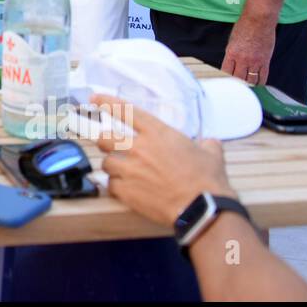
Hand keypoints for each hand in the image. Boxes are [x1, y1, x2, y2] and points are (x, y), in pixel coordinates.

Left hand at [94, 94, 237, 227]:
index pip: (126, 111)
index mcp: (157, 133)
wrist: (202, 208)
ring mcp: (130, 170)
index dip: (107, 102)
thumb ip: (205, 143)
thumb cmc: (207, 180)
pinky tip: (127, 190)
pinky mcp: (126, 192)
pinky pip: (110, 185)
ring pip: (105, 163)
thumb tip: (208, 143)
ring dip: (112, 167)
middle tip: (110, 146)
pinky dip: (116, 187)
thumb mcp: (211, 153)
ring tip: (124, 172)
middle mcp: (139, 148)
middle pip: (105, 137)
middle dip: (105, 141)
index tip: (95, 98)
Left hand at [221, 13, 274, 86]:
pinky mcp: (265, 61)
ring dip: (248, 84)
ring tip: (247, 86)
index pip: (225, 72)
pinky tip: (258, 84)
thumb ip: (232, 54)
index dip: (225, 78)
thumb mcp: (232, 40)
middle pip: (238, 79)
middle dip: (236, 83)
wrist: (259, 19)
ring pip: (250, 81)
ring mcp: (254, 61)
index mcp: (231, 53)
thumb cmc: (245, 26)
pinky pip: (263, 77)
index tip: (226, 81)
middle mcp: (242, 59)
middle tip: (237, 86)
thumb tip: (231, 65)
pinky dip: (259, 82)